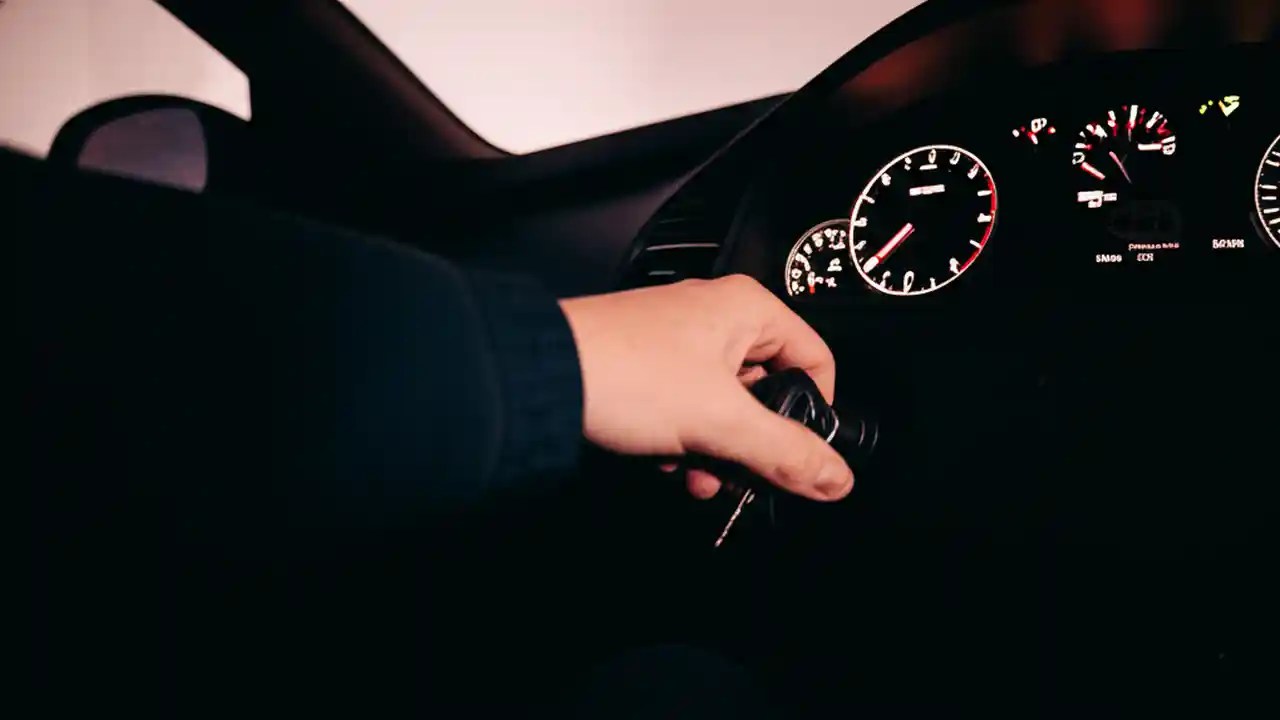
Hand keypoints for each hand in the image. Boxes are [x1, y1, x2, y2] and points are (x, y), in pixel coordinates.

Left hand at [559, 275, 852, 501]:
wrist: (540, 376)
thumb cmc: (623, 371)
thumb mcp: (722, 421)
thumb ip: (786, 453)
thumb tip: (836, 476)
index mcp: (747, 309)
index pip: (815, 361)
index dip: (816, 413)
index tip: (802, 455)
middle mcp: (716, 317)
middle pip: (768, 390)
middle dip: (755, 443)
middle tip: (746, 474)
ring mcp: (680, 341)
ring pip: (725, 407)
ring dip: (717, 451)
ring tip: (698, 475)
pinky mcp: (648, 367)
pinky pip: (687, 409)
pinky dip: (685, 441)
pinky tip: (669, 463)